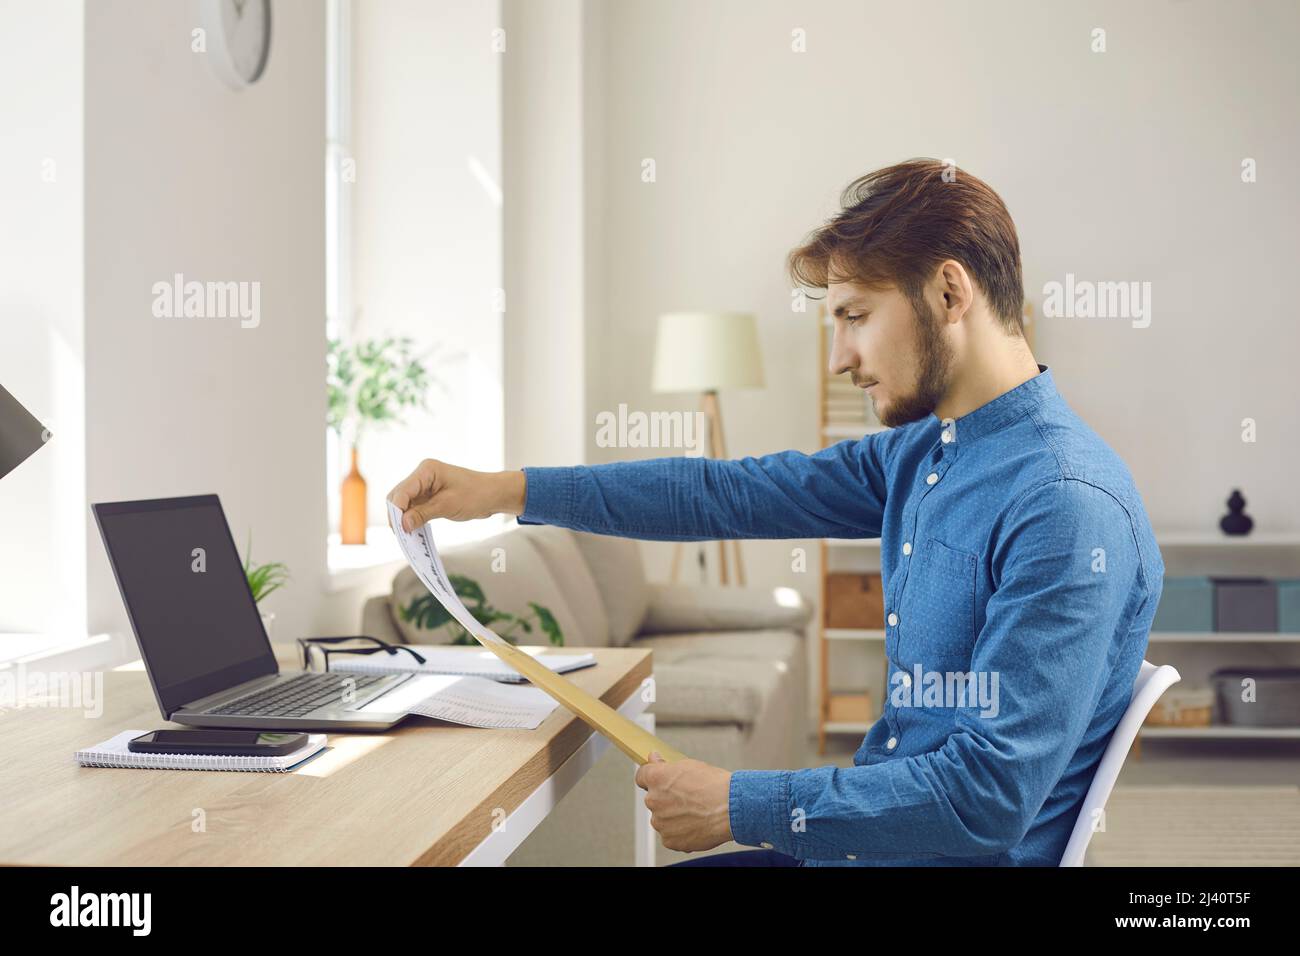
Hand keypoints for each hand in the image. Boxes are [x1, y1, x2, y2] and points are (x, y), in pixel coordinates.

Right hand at [387, 459, 526, 531]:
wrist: (493, 495)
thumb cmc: (476, 494)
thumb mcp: (447, 505)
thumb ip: (423, 514)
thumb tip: (403, 524)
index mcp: (426, 470)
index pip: (402, 490)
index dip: (397, 510)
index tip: (399, 528)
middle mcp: (423, 475)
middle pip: (399, 496)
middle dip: (397, 515)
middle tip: (400, 535)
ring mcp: (425, 485)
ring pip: (405, 503)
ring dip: (404, 518)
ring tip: (406, 536)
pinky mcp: (429, 495)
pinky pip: (415, 507)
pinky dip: (413, 518)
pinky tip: (413, 530)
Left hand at [634, 752, 733, 852]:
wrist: (731, 809)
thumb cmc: (715, 786)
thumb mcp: (689, 765)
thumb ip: (666, 766)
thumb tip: (654, 760)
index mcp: (656, 779)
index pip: (642, 776)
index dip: (651, 777)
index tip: (657, 780)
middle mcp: (653, 800)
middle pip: (653, 799)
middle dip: (665, 798)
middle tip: (687, 798)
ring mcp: (660, 822)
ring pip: (662, 818)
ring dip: (673, 816)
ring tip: (696, 812)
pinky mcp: (669, 840)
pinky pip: (670, 835)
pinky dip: (680, 832)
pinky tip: (696, 824)